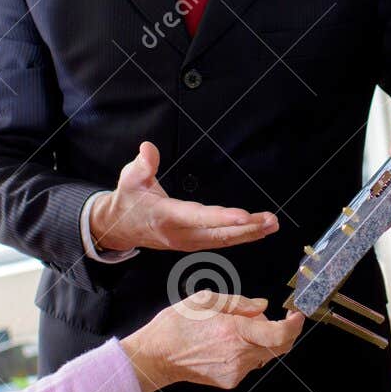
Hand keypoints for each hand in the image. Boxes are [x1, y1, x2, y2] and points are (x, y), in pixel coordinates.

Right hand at [89, 142, 277, 252]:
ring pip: (222, 240)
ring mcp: (188, 242)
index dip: (221, 217)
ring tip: (271, 224)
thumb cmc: (127, 200)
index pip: (197, 217)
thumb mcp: (129, 179)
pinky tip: (258, 230)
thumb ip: (142, 165)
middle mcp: (180, 234)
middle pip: (218, 234)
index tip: (244, 215)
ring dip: (249, 233)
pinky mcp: (193, 243)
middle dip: (246, 229)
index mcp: (165, 216)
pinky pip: (220, 241)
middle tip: (270, 220)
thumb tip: (148, 148)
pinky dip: (241, 236)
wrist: (118, 229)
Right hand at [121, 292, 304, 391]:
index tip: (297, 314)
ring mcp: (236, 371)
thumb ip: (239, 302)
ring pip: (264, 354)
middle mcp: (239, 355)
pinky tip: (225, 342)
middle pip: (279, 347)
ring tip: (233, 328)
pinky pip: (249, 363)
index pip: (280, 334)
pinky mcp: (230, 381)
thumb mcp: (205, 300)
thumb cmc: (176, 325)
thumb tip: (263, 307)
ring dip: (260, 339)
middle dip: (279, 329)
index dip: (295, 324)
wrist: (155, 357)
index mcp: (235, 332)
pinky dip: (246, 350)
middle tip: (261, 317)